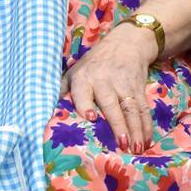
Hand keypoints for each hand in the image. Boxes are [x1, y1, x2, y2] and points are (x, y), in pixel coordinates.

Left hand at [61, 21, 160, 151]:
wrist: (127, 42)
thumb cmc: (93, 64)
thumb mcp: (74, 72)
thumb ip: (61, 91)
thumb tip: (43, 115)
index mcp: (84, 78)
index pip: (83, 92)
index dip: (86, 104)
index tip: (90, 117)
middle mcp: (105, 82)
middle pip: (112, 104)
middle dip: (117, 124)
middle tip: (122, 143)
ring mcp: (124, 85)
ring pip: (131, 109)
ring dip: (136, 129)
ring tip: (137, 148)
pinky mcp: (139, 88)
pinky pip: (143, 108)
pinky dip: (146, 125)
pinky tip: (147, 140)